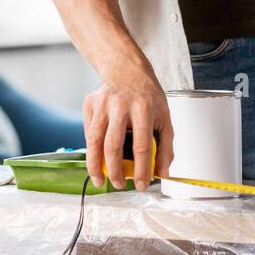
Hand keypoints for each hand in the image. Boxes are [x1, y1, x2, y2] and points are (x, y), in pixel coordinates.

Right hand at [82, 69, 173, 191]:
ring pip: (94, 141)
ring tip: (100, 180)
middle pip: (113, 146)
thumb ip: (166, 146)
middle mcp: (121, 105)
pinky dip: (92, 149)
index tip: (141, 185)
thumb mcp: (164, 116)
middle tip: (119, 184)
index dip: (141, 170)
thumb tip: (163, 173)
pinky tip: (97, 158)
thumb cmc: (147, 95)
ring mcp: (102, 104)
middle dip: (115, 171)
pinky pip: (88, 132)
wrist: (126, 69)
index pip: (142, 146)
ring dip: (95, 165)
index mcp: (143, 108)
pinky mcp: (90, 103)